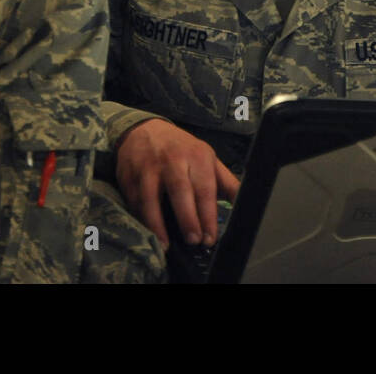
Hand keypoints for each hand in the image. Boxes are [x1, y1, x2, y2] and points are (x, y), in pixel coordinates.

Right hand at [114, 119, 239, 247]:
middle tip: (193, 241)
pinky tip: (149, 231)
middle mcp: (172, 160)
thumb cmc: (181, 149)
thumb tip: (246, 203)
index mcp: (197, 156)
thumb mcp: (206, 158)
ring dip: (158, 223)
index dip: (208, 216)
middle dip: (187, 218)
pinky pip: (135, 200)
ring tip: (166, 244)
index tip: (210, 238)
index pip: (205, 188)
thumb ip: (225, 182)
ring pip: (152, 197)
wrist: (145, 129)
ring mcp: (148, 167)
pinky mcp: (129, 175)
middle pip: (180, 191)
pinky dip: (141, 218)